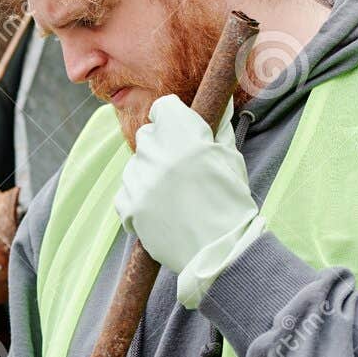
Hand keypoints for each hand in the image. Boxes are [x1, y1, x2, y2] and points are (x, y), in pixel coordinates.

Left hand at [113, 94, 266, 308]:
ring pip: (135, 165)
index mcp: (183, 134)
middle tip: (182, 171)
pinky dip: (140, 199)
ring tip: (175, 197)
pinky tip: (161, 211)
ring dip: (150, 175)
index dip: (174, 119)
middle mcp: (156, 152)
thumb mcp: (231, 159)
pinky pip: (126, 192)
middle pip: (147, 135)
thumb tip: (221, 104)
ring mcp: (139, 180)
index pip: (163, 107)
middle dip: (162, 147)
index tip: (181, 132)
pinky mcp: (129, 206)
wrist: (222, 252)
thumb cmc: (231, 203)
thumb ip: (218, 128)